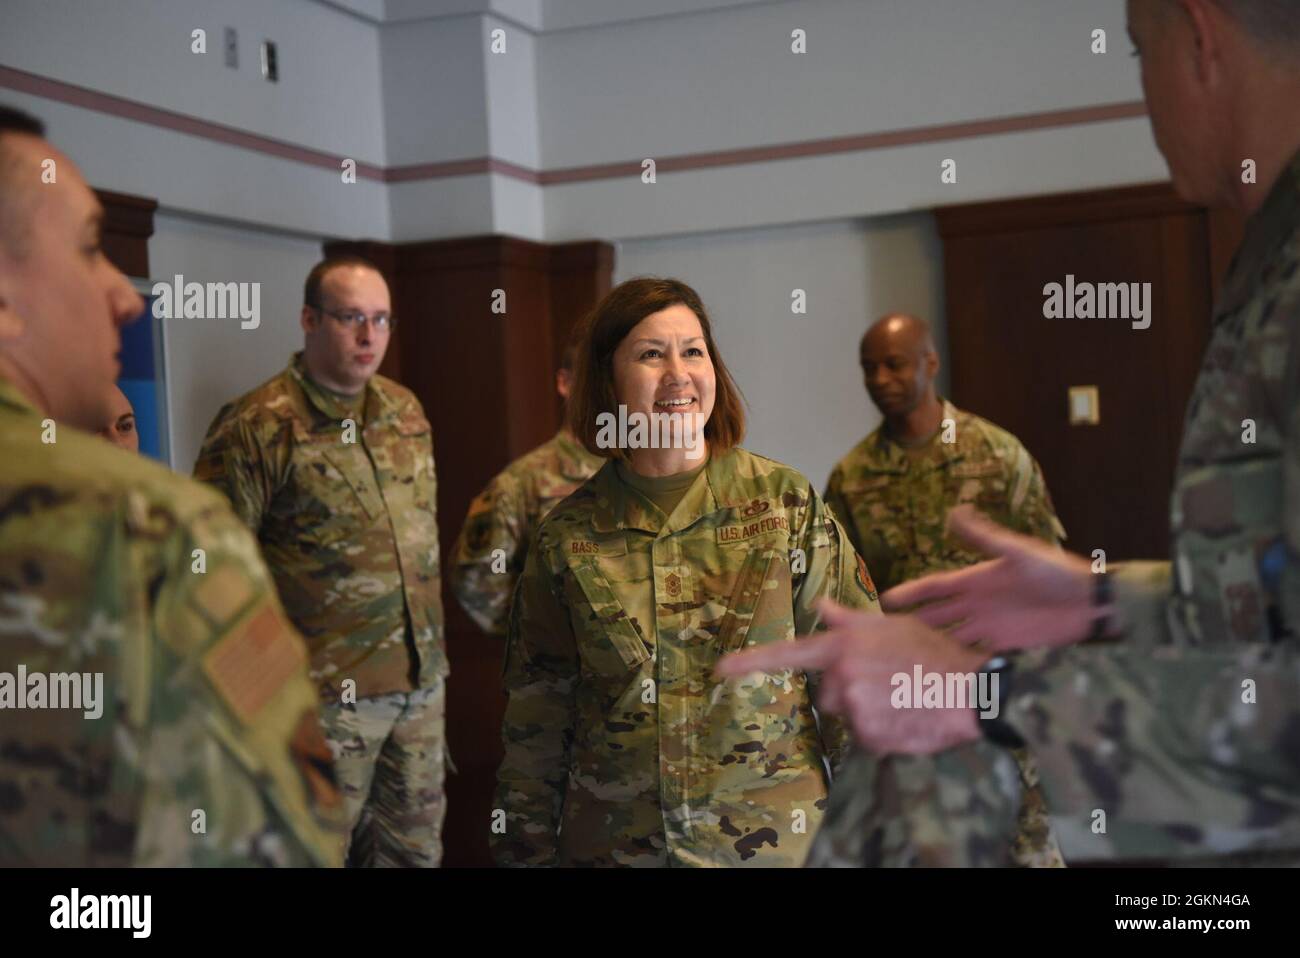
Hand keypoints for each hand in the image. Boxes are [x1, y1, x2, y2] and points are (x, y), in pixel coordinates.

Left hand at [715, 599, 985, 754]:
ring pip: (848, 717)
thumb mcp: (892, 624)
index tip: (720, 671)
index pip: (788, 655)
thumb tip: (821, 605)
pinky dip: (883, 733)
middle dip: (849, 691)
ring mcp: (855, 709)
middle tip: (886, 682)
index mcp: (843, 646)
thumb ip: (850, 620)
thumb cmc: (933, 652)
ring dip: (868, 712)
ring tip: (901, 698)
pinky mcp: (870, 738)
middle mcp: (842, 677)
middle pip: (827, 694)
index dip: (751, 662)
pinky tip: (906, 717)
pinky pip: (866, 739)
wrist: (970, 690)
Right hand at [881, 505, 1098, 651]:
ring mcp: (989, 627)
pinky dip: (957, 664)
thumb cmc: (1054, 572)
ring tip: (904, 663)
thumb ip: (985, 537)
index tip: (882, 601)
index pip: (933, 588)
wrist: (1090, 603)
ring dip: (930, 648)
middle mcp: (976, 605)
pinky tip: (941, 678)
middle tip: (882, 639)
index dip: (909, 594)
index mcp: (975, 580)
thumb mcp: (1018, 552)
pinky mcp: (1006, 647)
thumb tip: (954, 511)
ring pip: (950, 639)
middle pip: (935, 616)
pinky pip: (973, 656)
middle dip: (909, 625)